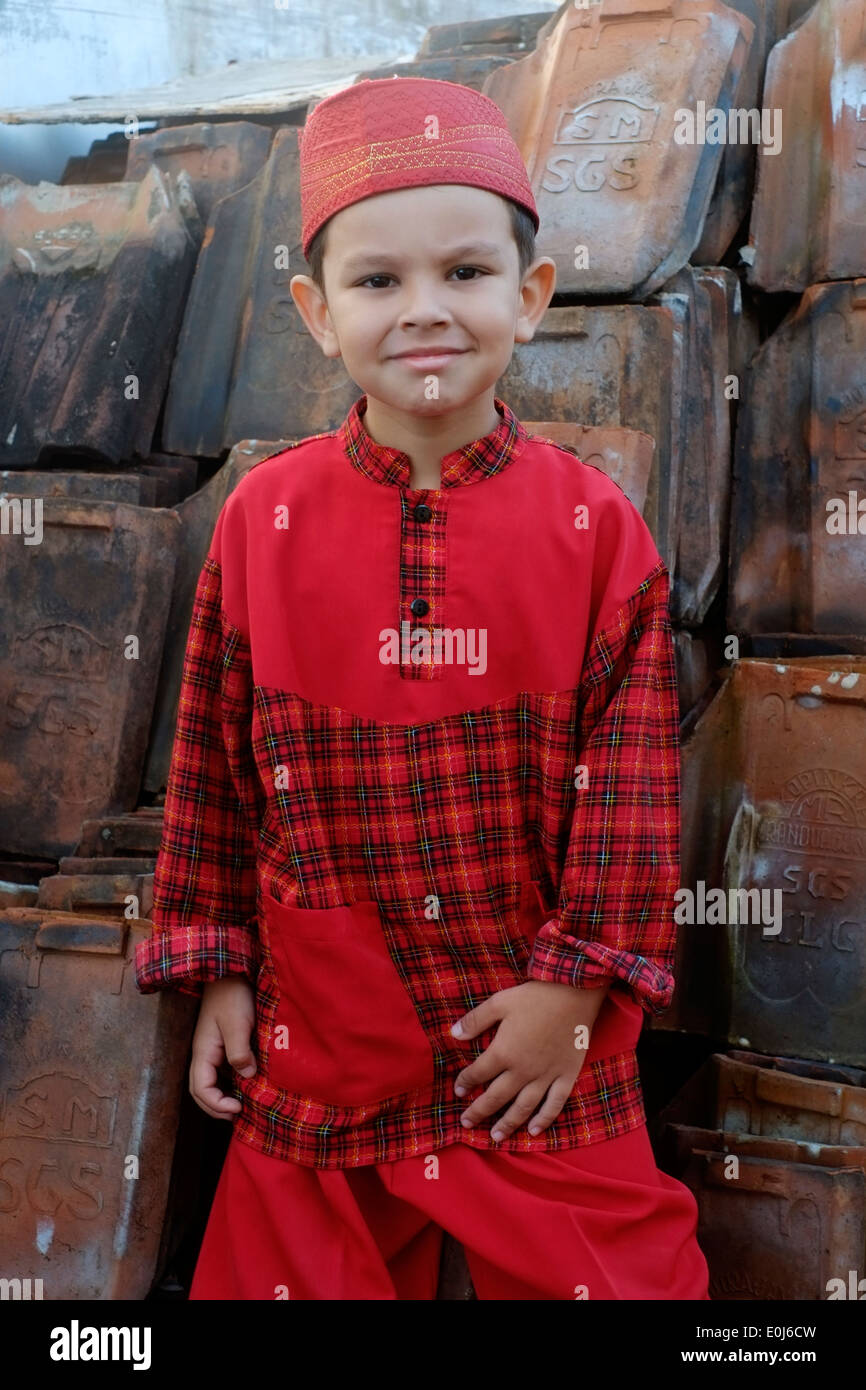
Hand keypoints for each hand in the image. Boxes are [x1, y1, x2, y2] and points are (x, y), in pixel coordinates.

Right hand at [189, 976, 256, 1118]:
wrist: (229, 972)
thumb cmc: (232, 995)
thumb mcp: (237, 1023)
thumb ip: (240, 1051)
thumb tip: (246, 1077)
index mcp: (203, 1052)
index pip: (200, 1089)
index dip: (217, 1104)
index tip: (238, 1108)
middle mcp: (203, 1054)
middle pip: (200, 1091)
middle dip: (215, 1108)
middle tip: (238, 1115)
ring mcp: (210, 1050)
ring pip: (208, 1083)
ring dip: (220, 1098)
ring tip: (240, 1107)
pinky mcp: (221, 1044)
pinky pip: (219, 1072)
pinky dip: (227, 1085)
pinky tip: (243, 1086)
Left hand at [450, 978, 610, 1141]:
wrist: (574, 994)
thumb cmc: (534, 997)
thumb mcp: (499, 1002)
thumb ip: (475, 1020)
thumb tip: (453, 1035)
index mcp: (504, 1052)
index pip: (478, 1074)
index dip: (465, 1083)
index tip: (458, 1091)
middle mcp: (523, 1070)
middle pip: (496, 1097)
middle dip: (479, 1111)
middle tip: (466, 1123)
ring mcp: (546, 1076)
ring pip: (523, 1107)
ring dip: (507, 1124)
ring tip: (495, 1137)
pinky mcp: (566, 1076)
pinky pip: (554, 1104)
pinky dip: (544, 1120)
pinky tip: (533, 1131)